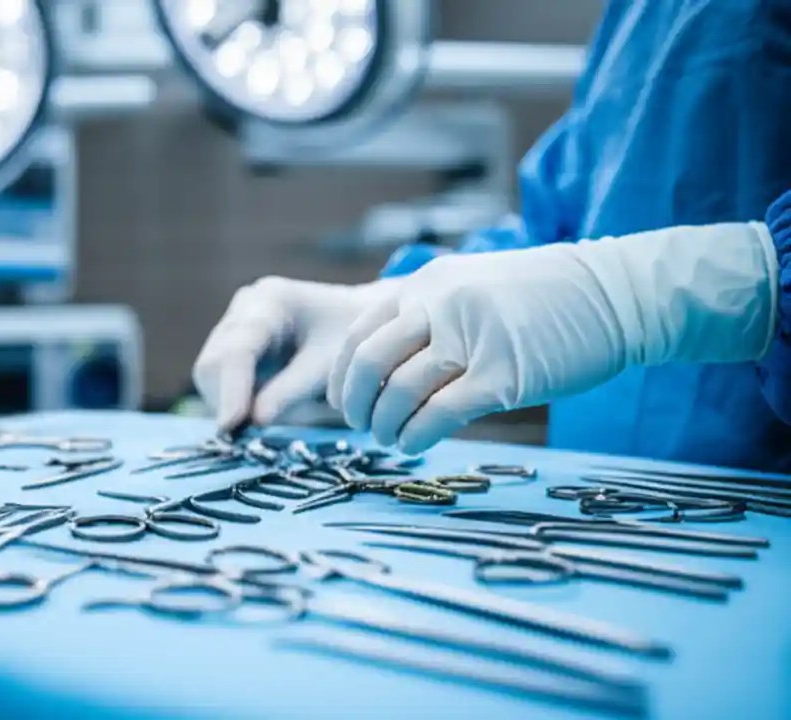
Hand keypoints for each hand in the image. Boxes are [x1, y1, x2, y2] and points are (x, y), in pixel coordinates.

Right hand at [194, 276, 399, 428]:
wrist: (365, 322)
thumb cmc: (354, 341)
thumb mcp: (329, 367)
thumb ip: (291, 392)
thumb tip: (255, 421)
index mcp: (271, 302)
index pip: (238, 349)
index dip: (231, 390)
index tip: (231, 426)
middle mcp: (244, 308)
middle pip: (213, 362)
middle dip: (227, 401)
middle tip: (250, 435)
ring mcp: (236, 324)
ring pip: (209, 374)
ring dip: (229, 404)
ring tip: (261, 422)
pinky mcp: (235, 345)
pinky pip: (219, 379)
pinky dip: (235, 401)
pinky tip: (259, 411)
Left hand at [327, 223, 777, 453]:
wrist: (615, 294)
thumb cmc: (544, 300)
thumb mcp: (472, 288)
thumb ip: (429, 317)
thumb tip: (385, 367)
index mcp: (428, 284)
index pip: (359, 333)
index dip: (343, 375)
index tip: (345, 401)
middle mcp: (440, 305)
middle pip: (369, 362)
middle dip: (355, 403)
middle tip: (360, 426)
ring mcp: (472, 339)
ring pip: (400, 391)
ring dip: (385, 425)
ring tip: (390, 439)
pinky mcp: (503, 375)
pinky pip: (440, 413)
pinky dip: (416, 436)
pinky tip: (414, 445)